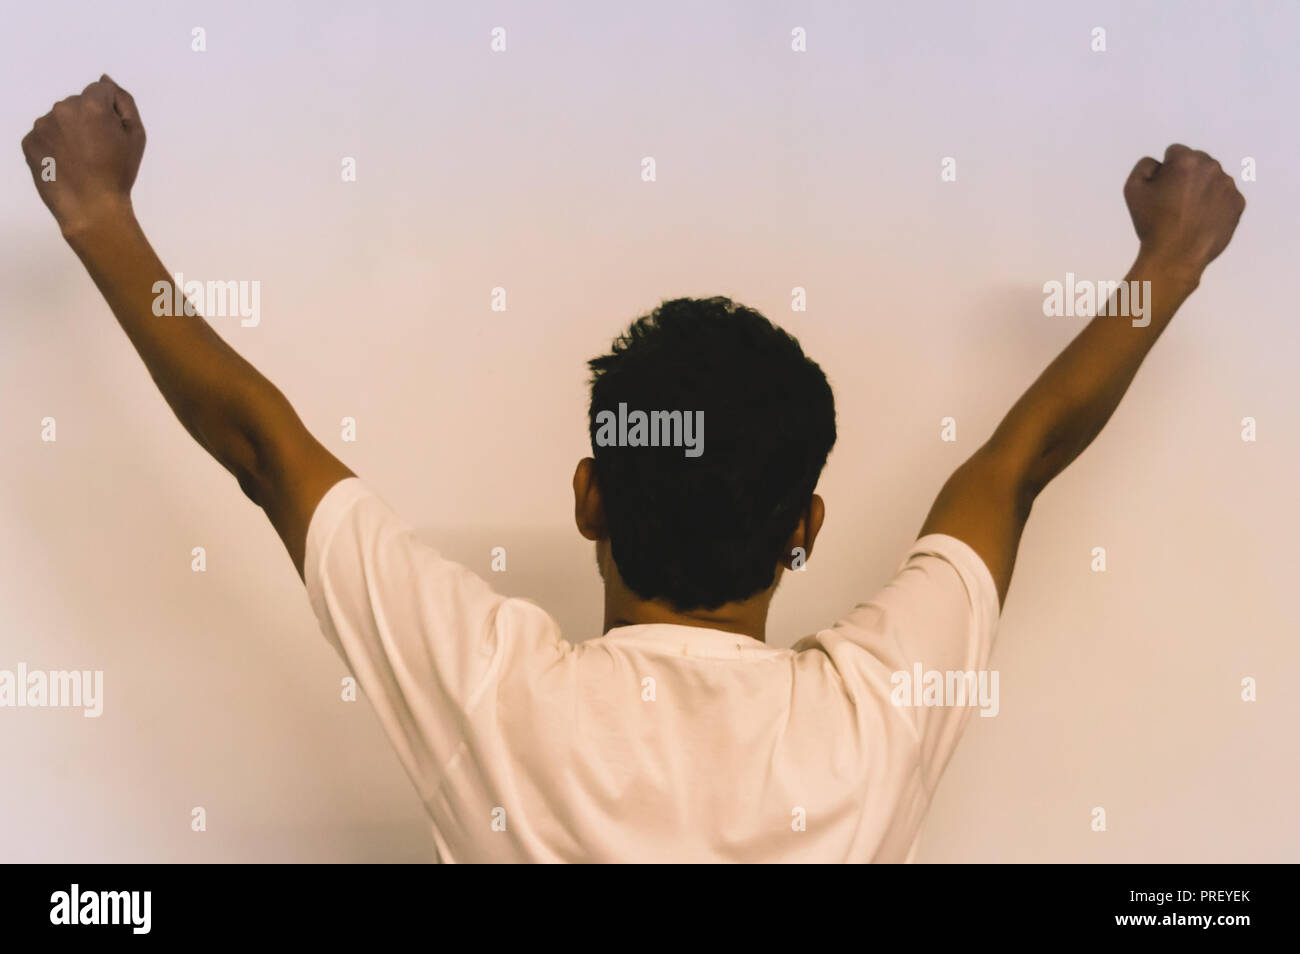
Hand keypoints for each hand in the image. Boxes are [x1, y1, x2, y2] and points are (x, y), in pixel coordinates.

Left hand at [20, 74, 144, 238]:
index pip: (101, 91)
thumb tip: (106, 81)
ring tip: (80, 159)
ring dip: (69, 131)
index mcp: (91, 105)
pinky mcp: (28, 141)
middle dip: (88, 120)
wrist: (91, 208)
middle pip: (78, 104)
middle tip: (97, 151)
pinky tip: (65, 164)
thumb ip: (124, 103)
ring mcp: (42, 125)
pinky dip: (53, 145)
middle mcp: (62, 109)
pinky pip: (44, 135)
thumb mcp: (136, 137)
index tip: (112, 135)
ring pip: (60, 119)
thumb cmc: (118, 174)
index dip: (110, 112)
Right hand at [1124, 144, 1244, 282]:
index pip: (1175, 152)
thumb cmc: (1151, 223)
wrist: (1176, 256)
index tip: (1162, 189)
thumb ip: (1145, 165)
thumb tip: (1160, 163)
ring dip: (1202, 189)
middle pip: (1197, 162)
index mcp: (1186, 160)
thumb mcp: (1132, 189)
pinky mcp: (1238, 204)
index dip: (1165, 170)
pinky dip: (1215, 204)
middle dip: (1187, 175)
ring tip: (1189, 214)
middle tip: (1175, 202)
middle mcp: (1212, 167)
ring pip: (1213, 179)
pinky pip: (1225, 197)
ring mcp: (1228, 186)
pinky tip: (1202, 221)